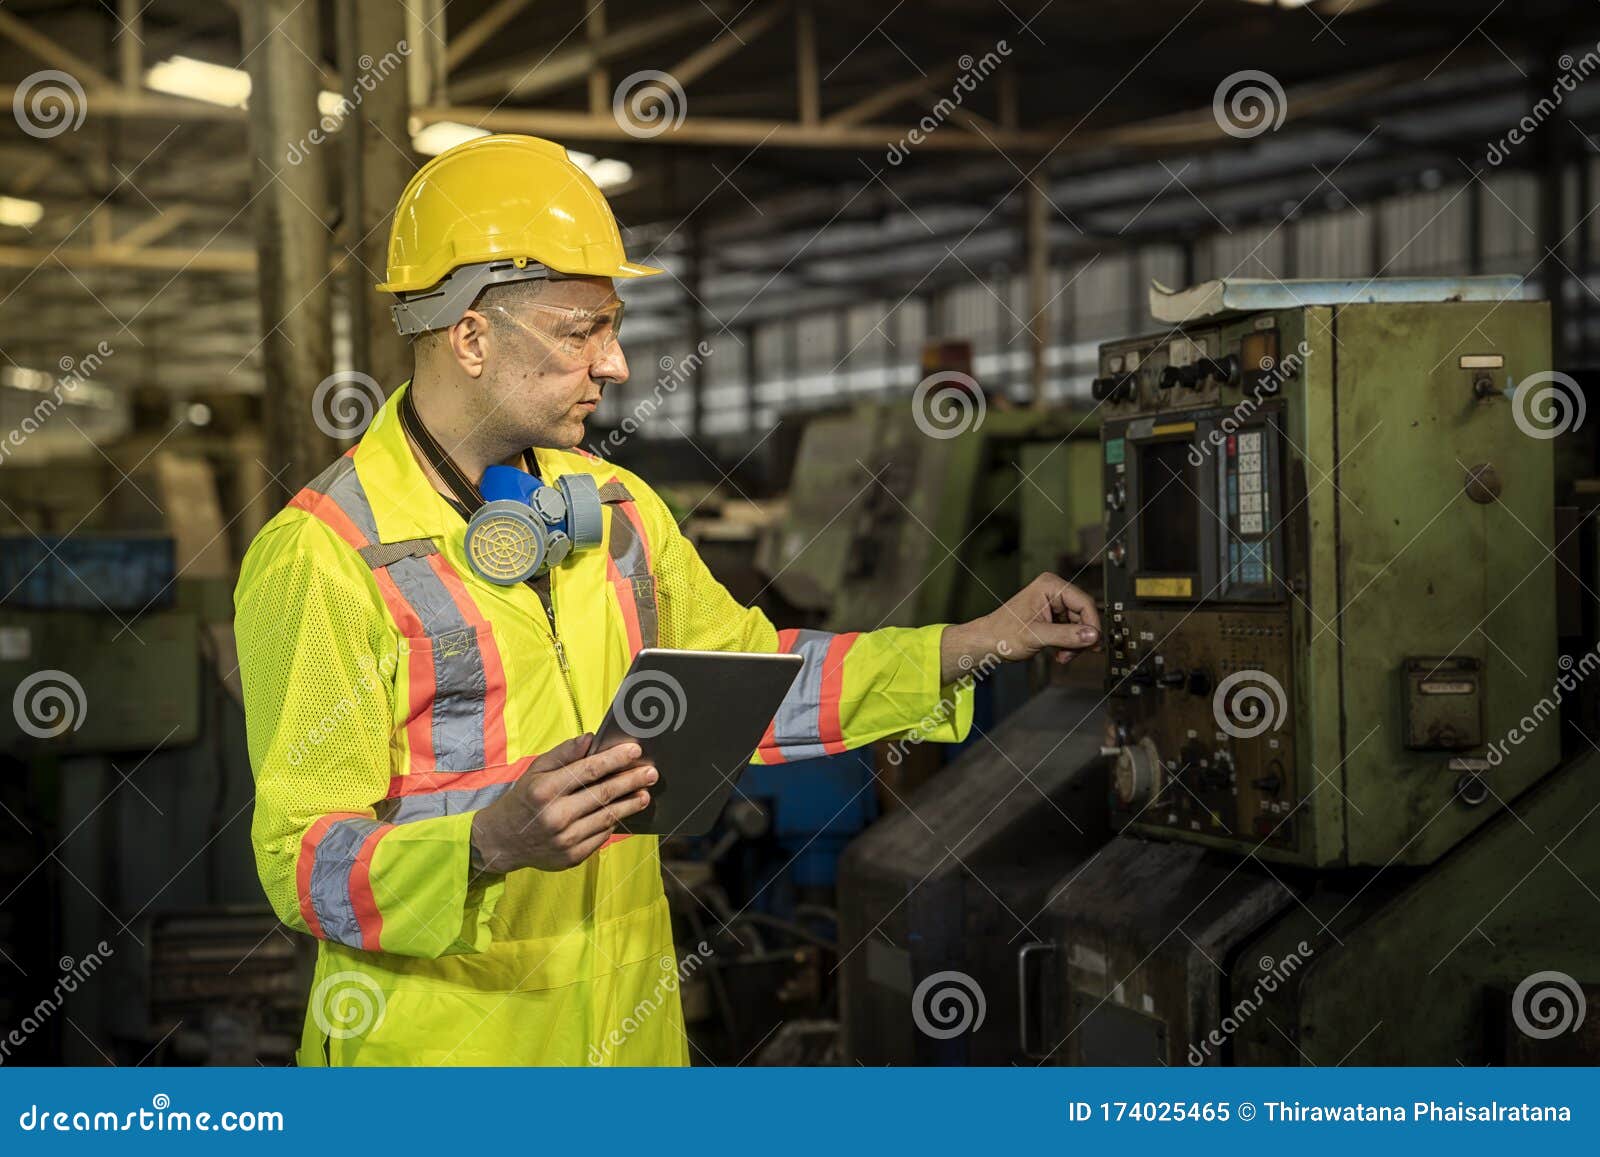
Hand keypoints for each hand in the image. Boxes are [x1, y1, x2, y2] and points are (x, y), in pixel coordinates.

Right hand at [470, 733, 655, 872]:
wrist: (502, 841)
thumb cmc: (524, 799)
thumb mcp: (535, 771)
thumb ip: (563, 754)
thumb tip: (591, 738)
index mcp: (544, 790)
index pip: (588, 770)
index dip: (614, 759)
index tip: (635, 750)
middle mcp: (555, 816)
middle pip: (603, 794)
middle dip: (631, 781)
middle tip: (651, 772)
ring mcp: (564, 840)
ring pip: (607, 817)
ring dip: (630, 804)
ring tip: (645, 793)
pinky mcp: (571, 857)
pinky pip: (601, 836)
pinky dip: (613, 822)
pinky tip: (622, 812)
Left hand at [939, 572, 1100, 681]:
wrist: (988, 643)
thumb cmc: (1002, 634)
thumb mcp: (1036, 635)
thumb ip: (1066, 635)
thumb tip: (1092, 635)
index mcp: (1049, 585)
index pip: (1084, 602)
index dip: (1092, 624)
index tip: (1093, 643)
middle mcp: (1053, 591)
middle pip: (1084, 615)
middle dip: (1080, 637)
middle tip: (1073, 654)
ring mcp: (1054, 604)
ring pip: (1079, 625)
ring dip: (1074, 644)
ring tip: (1062, 656)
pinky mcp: (1053, 617)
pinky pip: (1071, 631)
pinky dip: (1068, 644)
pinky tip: (1059, 653)